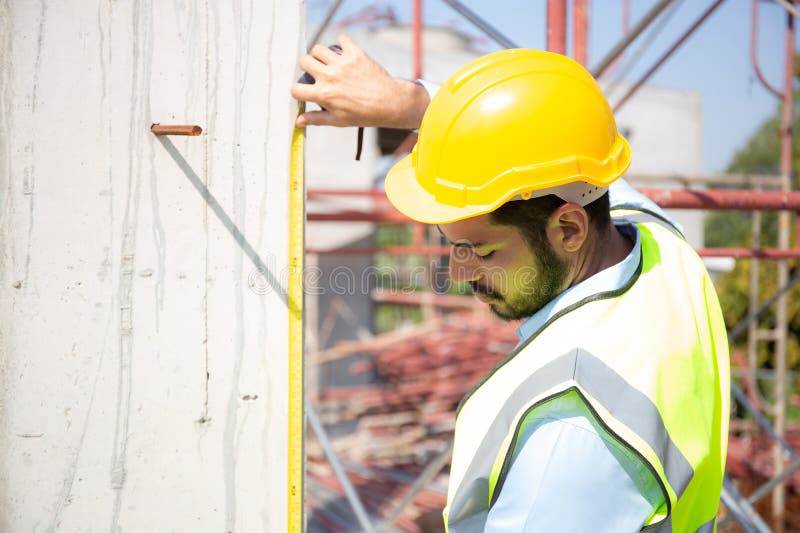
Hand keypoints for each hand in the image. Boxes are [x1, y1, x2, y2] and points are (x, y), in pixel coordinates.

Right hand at [291, 35, 428, 129]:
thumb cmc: (364, 114)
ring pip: (319, 49)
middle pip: (304, 61)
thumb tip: (299, 121)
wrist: (389, 103)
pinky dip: (341, 43)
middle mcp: (330, 77)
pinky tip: (344, 53)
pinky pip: (342, 39)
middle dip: (307, 67)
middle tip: (317, 72)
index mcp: (324, 94)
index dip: (298, 90)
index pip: (296, 89)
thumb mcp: (338, 120)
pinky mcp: (355, 54)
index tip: (305, 90)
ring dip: (321, 54)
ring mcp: (342, 64)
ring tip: (329, 62)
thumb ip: (316, 119)